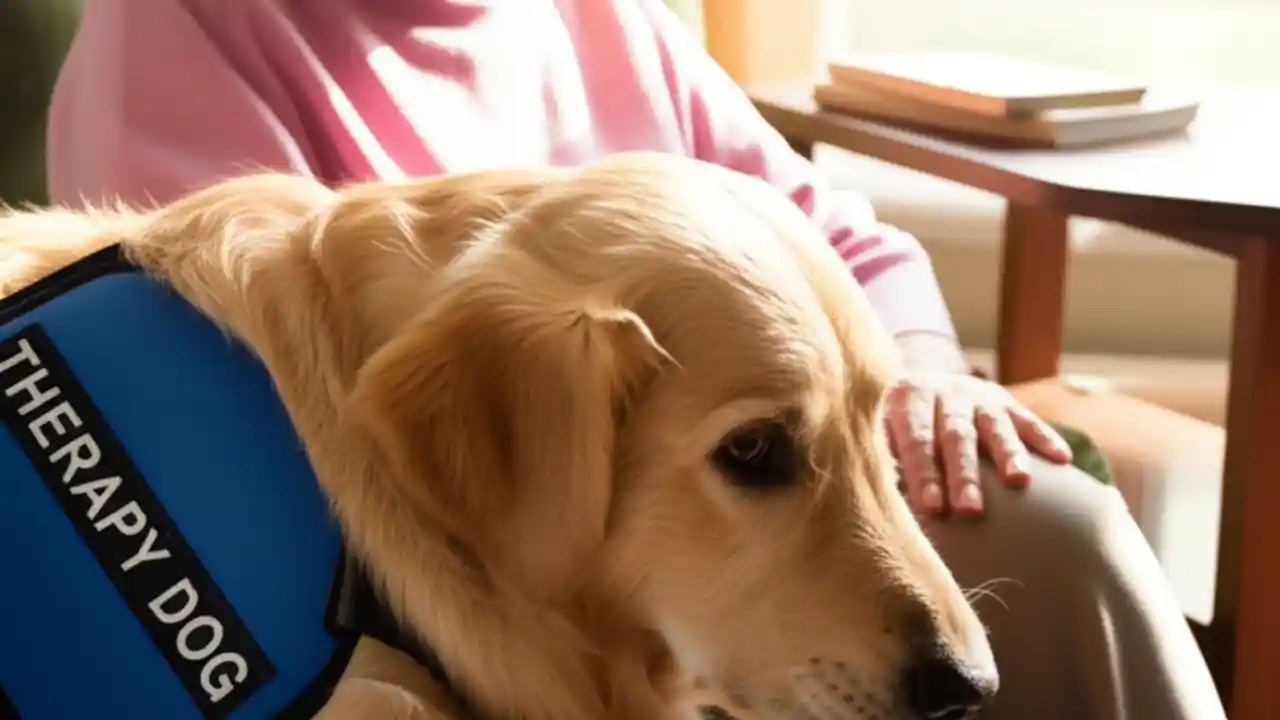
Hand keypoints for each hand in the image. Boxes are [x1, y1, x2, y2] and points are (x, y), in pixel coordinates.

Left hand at [884, 372, 1071, 517]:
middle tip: (970, 511)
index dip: (923, 473)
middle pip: (956, 436)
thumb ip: (884, 458)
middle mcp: (946, 393)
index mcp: (908, 399)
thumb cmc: (895, 427)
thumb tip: (882, 497)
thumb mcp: (880, 432)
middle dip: (963, 475)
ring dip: (1008, 454)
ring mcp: (979, 396)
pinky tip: (1062, 459)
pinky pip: (1029, 420)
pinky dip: (1045, 438)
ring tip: (1019, 482)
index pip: (916, 439)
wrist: (923, 386)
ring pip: (994, 426)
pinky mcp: (1006, 403)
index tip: (932, 508)